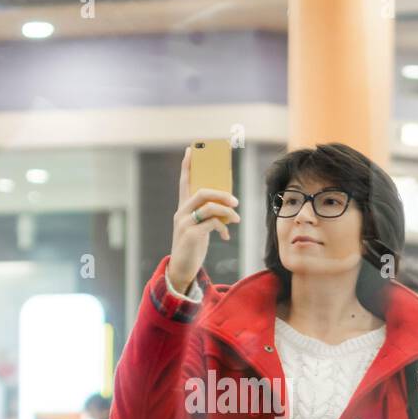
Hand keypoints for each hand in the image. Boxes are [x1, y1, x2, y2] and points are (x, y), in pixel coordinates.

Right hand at [167, 145, 239, 291]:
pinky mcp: (191, 235)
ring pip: (209, 206)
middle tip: (235, 201)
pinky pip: (212, 223)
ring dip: (227, 212)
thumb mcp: (199, 227)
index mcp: (182, 208)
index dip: (187, 166)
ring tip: (236, 219)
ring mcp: (184, 223)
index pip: (184, 183)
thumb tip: (227, 207)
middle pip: (202, 192)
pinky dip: (223, 227)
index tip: (191, 150)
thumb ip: (208, 215)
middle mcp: (181, 213)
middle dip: (221, 194)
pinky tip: (225, 236)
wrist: (182, 269)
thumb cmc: (193, 246)